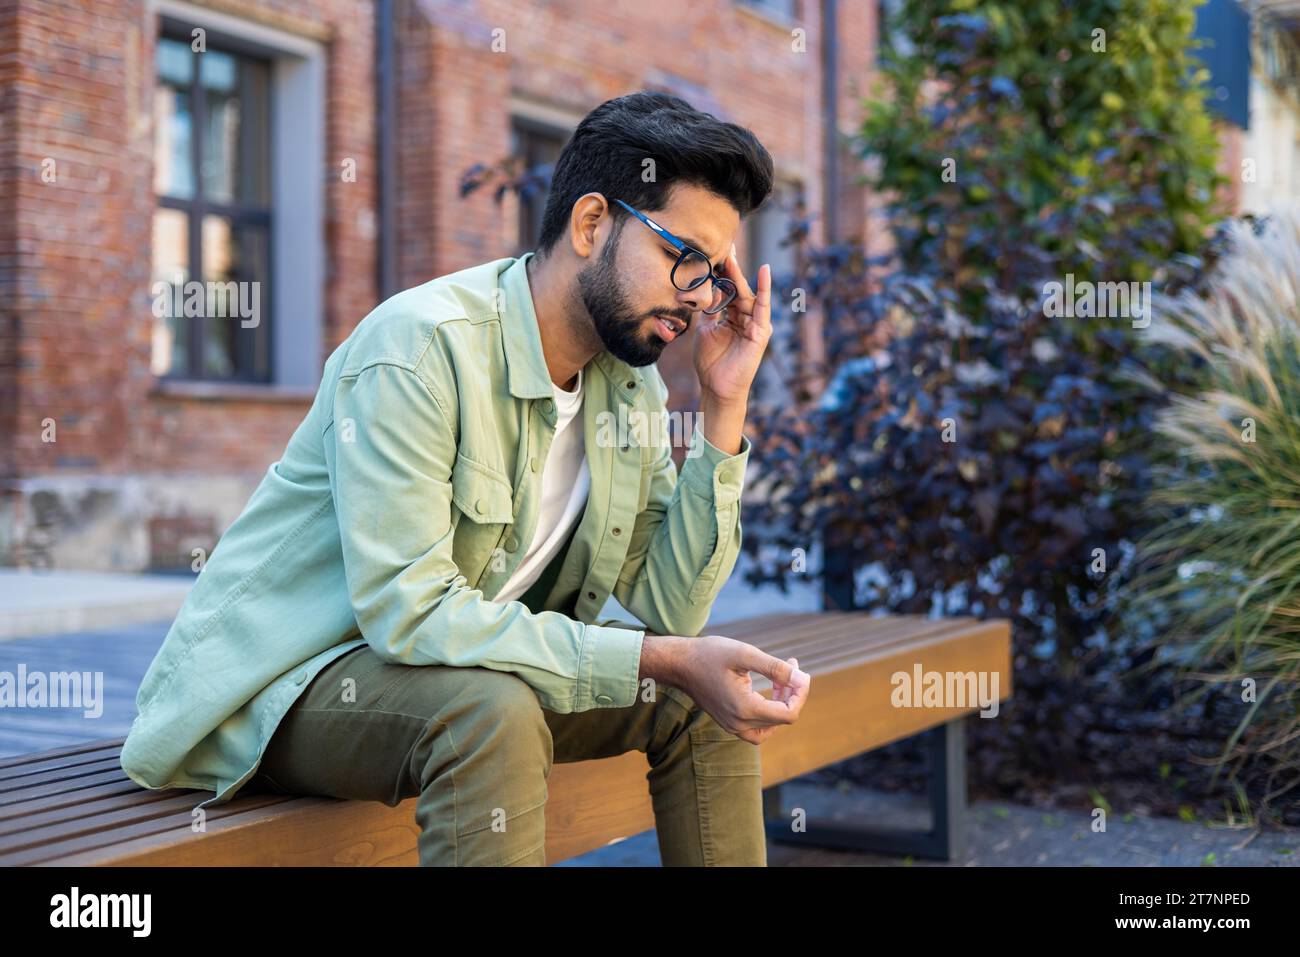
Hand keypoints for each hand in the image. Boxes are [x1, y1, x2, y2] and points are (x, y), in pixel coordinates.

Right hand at [674, 635, 809, 745]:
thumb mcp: (745, 654)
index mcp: (746, 709)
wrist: (679, 664)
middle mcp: (739, 724)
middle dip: (792, 691)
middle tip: (789, 664)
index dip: (801, 693)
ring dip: (782, 702)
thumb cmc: (709, 655)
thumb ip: (774, 668)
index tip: (798, 670)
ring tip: (780, 679)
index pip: (790, 713)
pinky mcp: (729, 723)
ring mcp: (733, 726)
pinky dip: (769, 714)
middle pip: (782, 718)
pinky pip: (758, 729)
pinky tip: (768, 693)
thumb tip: (802, 679)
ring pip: (772, 725)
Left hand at [693, 245, 771, 405]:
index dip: (721, 272)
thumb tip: (708, 288)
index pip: (727, 289)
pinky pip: (762, 306)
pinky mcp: (761, 331)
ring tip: (731, 255)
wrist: (716, 387)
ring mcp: (755, 324)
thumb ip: (709, 309)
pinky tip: (764, 271)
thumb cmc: (711, 362)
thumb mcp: (705, 329)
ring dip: (739, 274)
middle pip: (738, 287)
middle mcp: (746, 317)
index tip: (714, 252)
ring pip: (747, 293)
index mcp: (732, 316)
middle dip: (730, 268)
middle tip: (723, 245)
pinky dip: (765, 289)